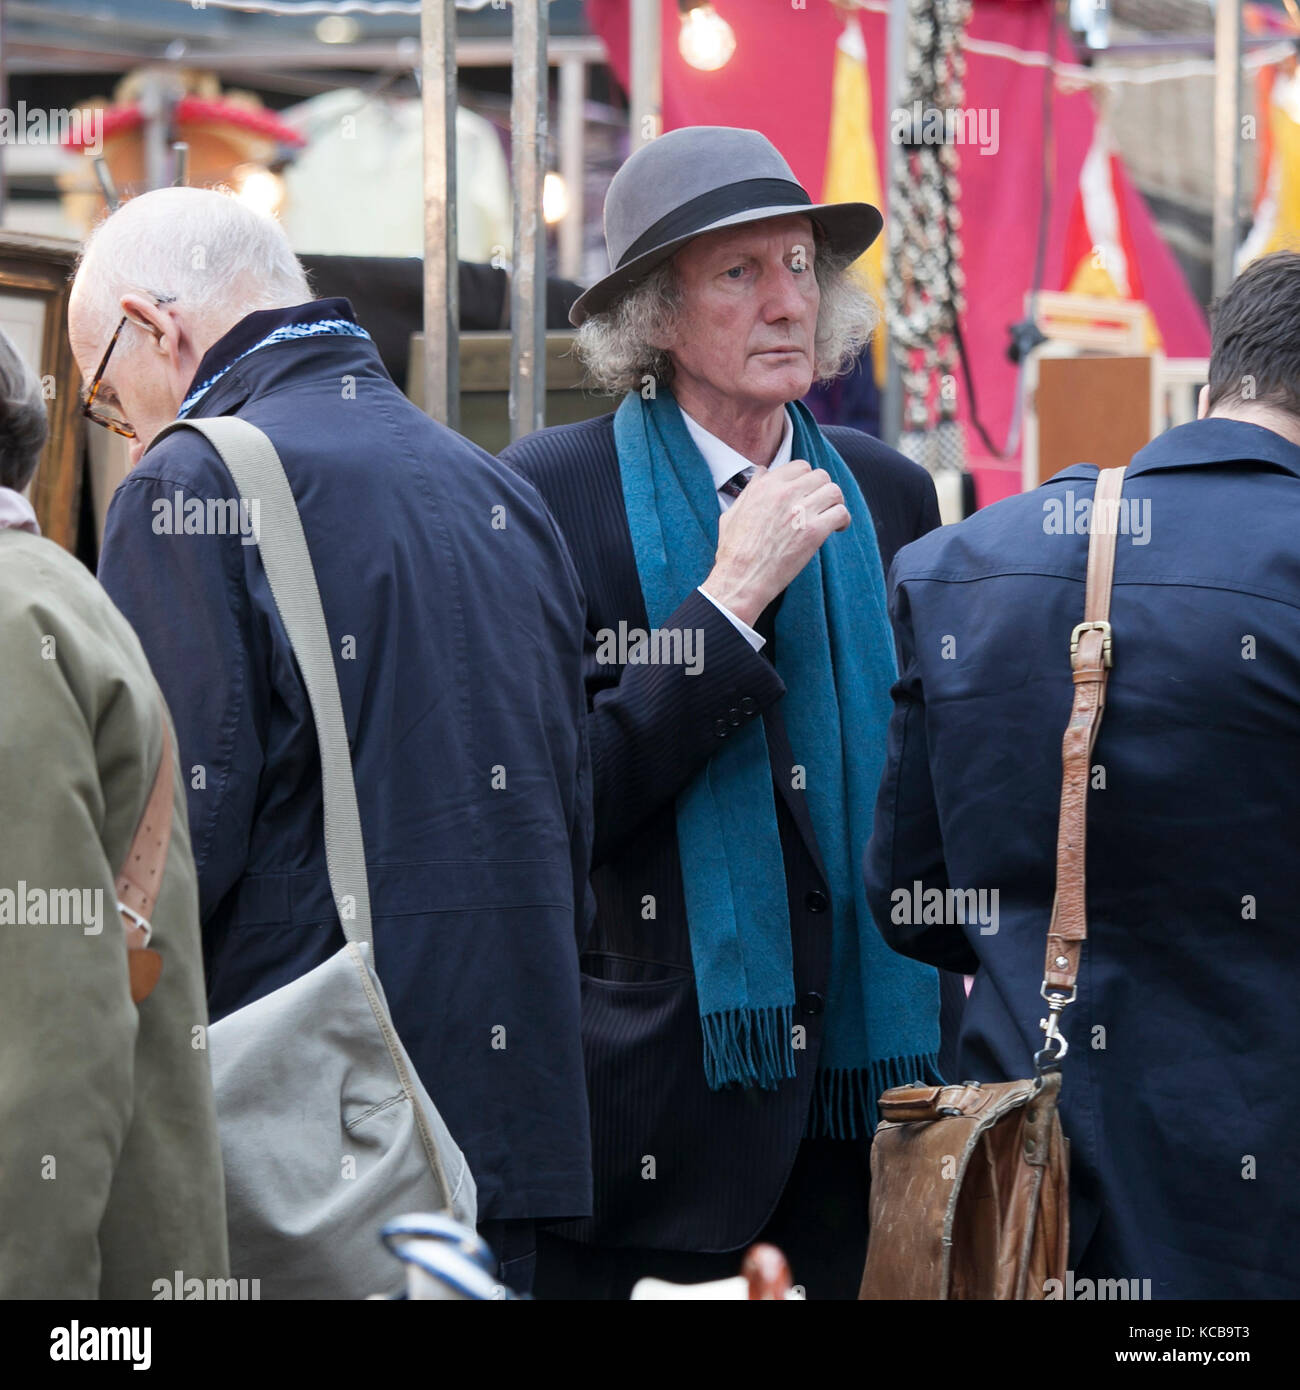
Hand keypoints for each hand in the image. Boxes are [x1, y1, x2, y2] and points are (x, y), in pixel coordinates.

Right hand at [700, 459, 849, 627]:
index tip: (807, 493)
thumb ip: (751, 489)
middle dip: (823, 490)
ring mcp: (800, 512)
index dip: (807, 480)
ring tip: (831, 516)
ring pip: (834, 491)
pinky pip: (840, 513)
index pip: (800, 467)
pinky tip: (836, 529)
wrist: (740, 579)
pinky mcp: (813, 532)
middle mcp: (783, 493)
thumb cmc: (734, 551)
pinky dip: (842, 520)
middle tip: (821, 506)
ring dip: (835, 503)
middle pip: (821, 476)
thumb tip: (763, 471)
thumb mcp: (733, 512)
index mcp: (765, 486)